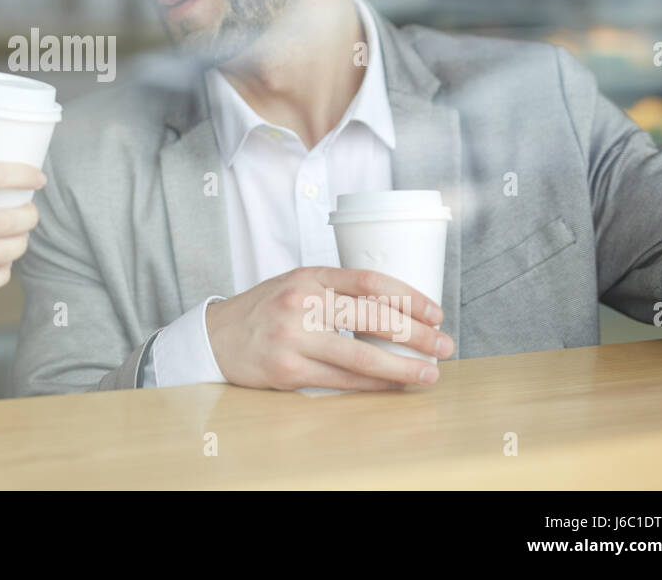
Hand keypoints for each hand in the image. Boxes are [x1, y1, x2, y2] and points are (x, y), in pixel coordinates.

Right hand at [204, 266, 452, 390]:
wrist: (216, 336)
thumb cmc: (265, 310)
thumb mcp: (296, 284)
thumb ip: (336, 290)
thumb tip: (396, 309)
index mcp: (309, 276)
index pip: (370, 281)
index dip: (410, 297)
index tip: (436, 312)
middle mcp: (302, 303)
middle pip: (373, 318)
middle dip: (418, 334)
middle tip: (444, 344)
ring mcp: (294, 337)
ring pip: (361, 356)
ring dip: (403, 367)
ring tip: (430, 372)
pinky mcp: (288, 370)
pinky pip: (341, 380)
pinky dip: (374, 385)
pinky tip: (394, 385)